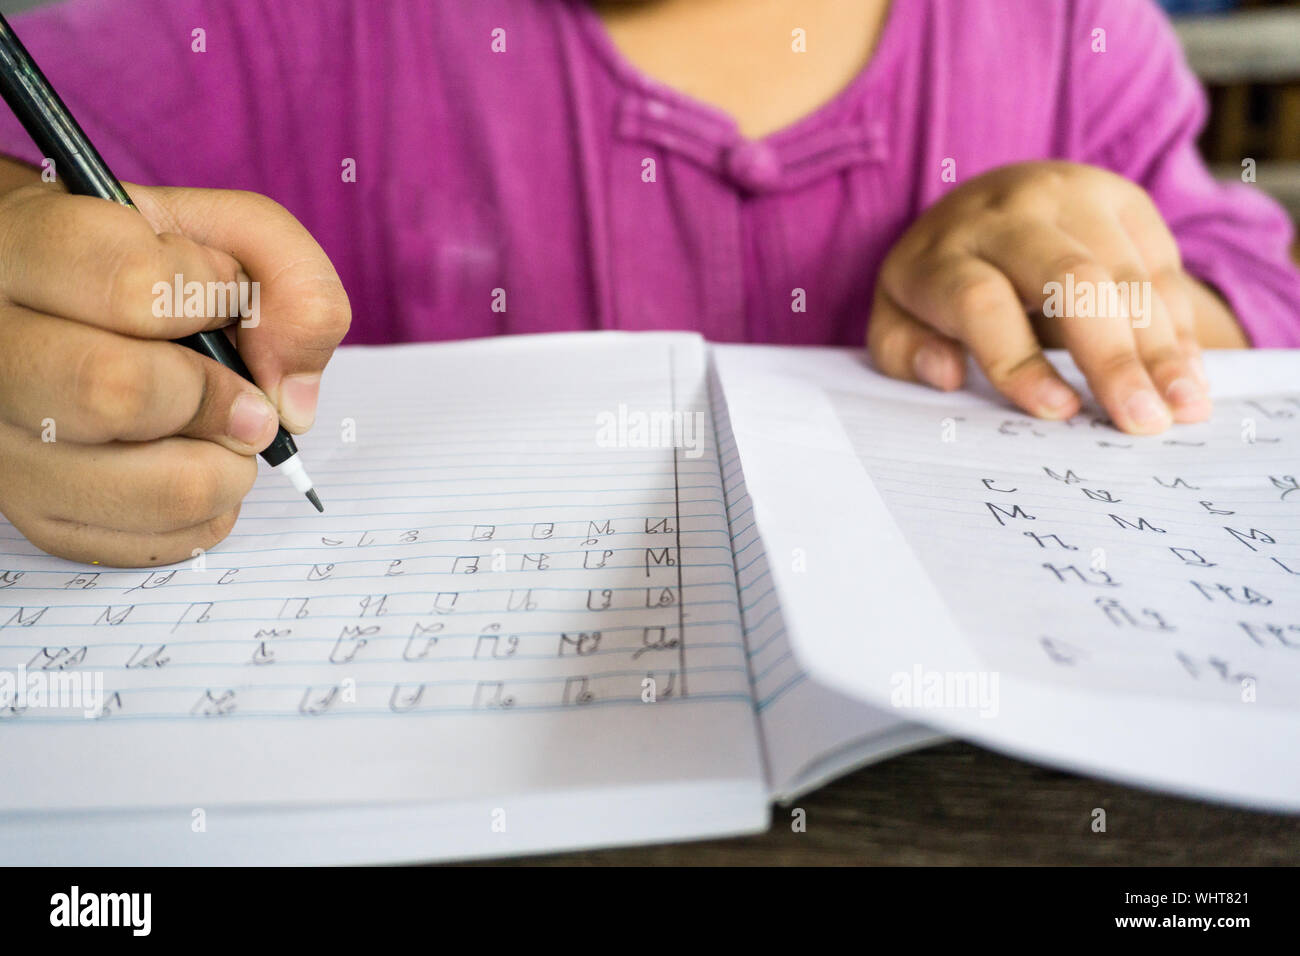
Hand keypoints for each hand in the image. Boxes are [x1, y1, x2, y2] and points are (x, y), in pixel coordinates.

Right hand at [0, 182, 349, 565]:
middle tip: (245, 394)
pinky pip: (154, 541)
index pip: (132, 284)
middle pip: (117, 392)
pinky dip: (210, 511)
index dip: (211, 295)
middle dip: (217, 396)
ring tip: (226, 431)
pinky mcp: (35, 516)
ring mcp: (4, 446)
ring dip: (226, 464)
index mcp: (21, 250)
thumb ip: (286, 278)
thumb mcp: (218, 232)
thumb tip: (290, 402)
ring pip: (148, 487)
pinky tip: (197, 461)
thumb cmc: (143, 264)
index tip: (222, 297)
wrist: (54, 309)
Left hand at [867, 161, 1222, 433]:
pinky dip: (1178, 322)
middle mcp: (1007, 213)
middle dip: (1112, 357)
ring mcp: (1069, 195)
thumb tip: (946, 373)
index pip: (982, 303)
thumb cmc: (937, 286)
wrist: (980, 206)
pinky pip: (1159, 262)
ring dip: (1162, 347)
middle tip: (1141, 423)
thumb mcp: (898, 321)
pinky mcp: (1120, 196)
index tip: (1058, 414)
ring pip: (1126, 273)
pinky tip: (1188, 373)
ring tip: (1185, 409)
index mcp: (942, 252)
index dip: (1019, 362)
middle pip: (1070, 280)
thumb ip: (906, 353)